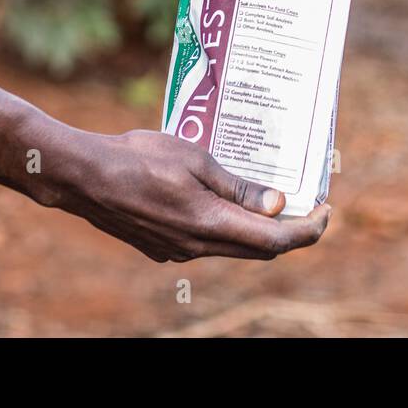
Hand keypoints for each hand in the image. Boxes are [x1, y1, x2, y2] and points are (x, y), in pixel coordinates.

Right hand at [45, 128, 330, 261]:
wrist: (82, 176)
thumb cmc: (139, 157)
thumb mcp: (197, 159)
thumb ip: (238, 187)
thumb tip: (277, 203)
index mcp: (210, 224)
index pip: (276, 241)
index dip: (308, 230)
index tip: (325, 210)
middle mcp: (197, 246)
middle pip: (259, 249)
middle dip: (288, 230)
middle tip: (305, 200)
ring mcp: (178, 250)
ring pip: (233, 247)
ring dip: (256, 228)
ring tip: (268, 194)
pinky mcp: (162, 246)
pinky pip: (207, 242)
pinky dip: (227, 225)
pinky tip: (223, 197)